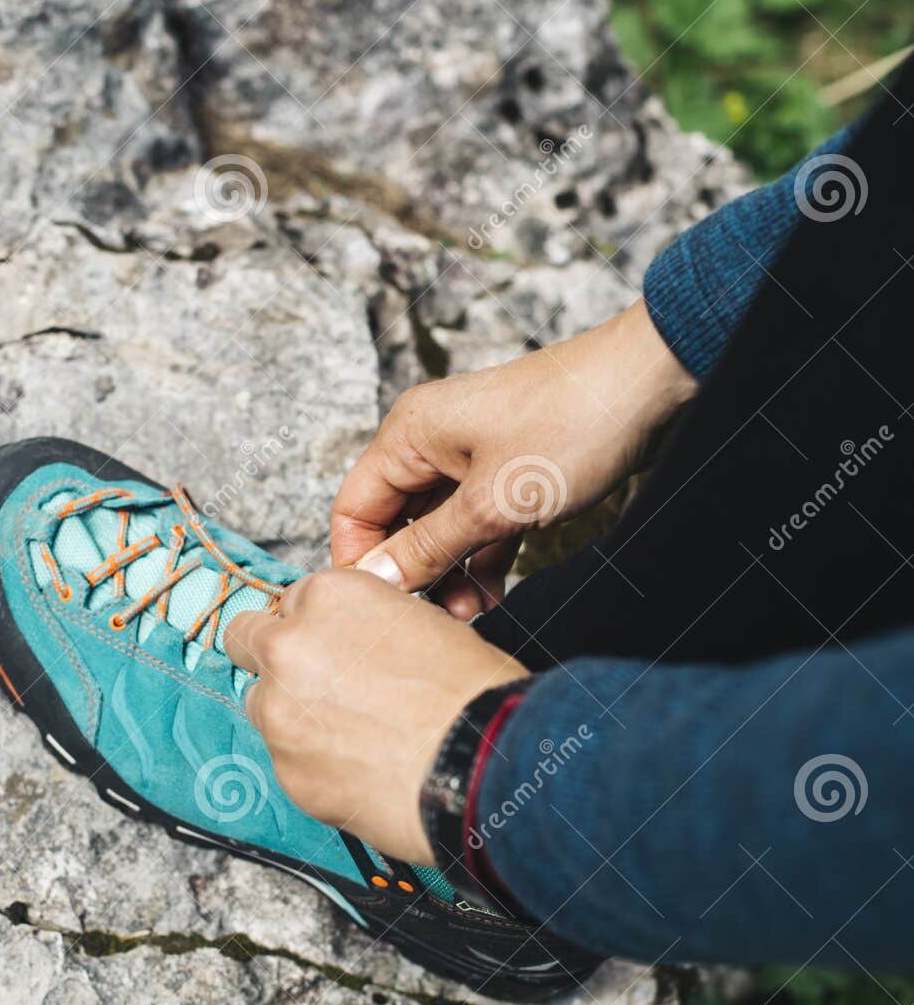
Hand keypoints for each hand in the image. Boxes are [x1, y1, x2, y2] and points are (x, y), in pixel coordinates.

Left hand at [224, 570, 528, 863]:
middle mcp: (289, 647)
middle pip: (248, 641)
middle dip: (276, 659)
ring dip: (292, 715)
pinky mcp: (285, 771)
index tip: (332, 647)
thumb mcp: (424, 623)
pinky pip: (285, 760)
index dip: (315, 626)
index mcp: (329, 596)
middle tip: (318, 685)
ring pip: (262, 705)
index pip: (291, 600)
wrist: (482, 766)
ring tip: (351, 736)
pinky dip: (312, 765)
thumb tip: (352, 643)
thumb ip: (368, 624)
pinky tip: (359, 771)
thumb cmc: (472, 693)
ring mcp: (279, 713)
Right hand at [331, 298, 695, 618]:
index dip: (361, 561)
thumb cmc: (571, 425)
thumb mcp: (491, 503)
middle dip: (412, 573)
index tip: (380, 610)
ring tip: (469, 613)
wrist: (650, 384)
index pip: (354, 507)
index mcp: (410, 434)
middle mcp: (432, 441)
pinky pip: (477, 520)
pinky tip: (493, 593)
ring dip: (450, 571)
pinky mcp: (509, 470)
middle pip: (396, 520)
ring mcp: (473, 455)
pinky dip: (481, 555)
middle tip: (431, 620)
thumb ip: (428, 547)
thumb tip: (376, 580)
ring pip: (440, 526)